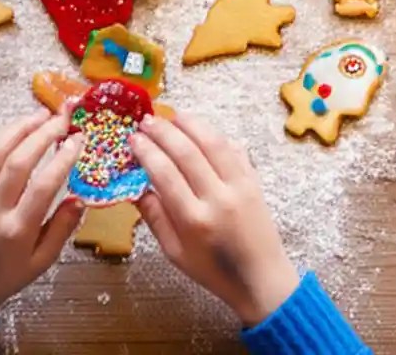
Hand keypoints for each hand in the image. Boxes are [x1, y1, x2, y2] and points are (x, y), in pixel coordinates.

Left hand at [0, 111, 84, 311]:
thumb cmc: (8, 274)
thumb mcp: (43, 261)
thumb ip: (62, 228)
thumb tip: (79, 198)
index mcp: (16, 229)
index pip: (42, 186)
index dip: (63, 159)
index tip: (78, 140)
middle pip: (17, 160)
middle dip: (42, 134)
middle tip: (63, 119)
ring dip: (18, 127)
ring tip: (41, 115)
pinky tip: (15, 129)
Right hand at [131, 113, 299, 325]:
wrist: (262, 279)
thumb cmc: (214, 271)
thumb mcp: (175, 253)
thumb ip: (155, 218)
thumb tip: (136, 188)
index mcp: (194, 220)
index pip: (165, 174)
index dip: (147, 151)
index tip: (133, 139)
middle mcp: (219, 198)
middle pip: (188, 152)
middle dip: (164, 132)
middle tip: (147, 121)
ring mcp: (241, 187)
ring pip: (214, 143)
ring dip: (191, 124)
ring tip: (172, 116)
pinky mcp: (255, 181)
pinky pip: (235, 150)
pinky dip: (217, 136)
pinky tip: (201, 131)